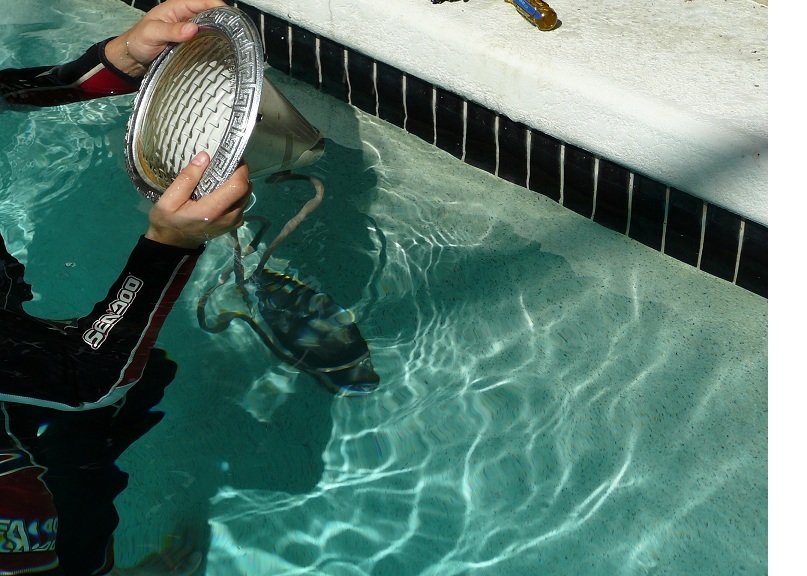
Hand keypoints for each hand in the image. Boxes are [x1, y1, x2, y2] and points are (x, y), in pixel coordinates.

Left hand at [105, 0, 225, 76]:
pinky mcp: (190, 43)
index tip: (231, 19)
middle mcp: (186, 16)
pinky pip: (206, 40)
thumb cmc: (138, 41)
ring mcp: (189, 30)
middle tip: (235, 35)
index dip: (219, 7)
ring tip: (232, 44)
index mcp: (177, 7)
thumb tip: (193, 29)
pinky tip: (219, 51)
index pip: (204, 1)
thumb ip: (172, 31)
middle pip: (212, 13)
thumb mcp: (152, 33)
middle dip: (224, 21)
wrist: (132, 57)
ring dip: (220, 33)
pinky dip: (213, 44)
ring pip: (211, 27)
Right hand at [145, 152, 250, 248]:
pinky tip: (222, 188)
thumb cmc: (168, 221)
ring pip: (246, 196)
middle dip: (240, 173)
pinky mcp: (234, 224)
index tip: (233, 156)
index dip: (241, 169)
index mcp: (213, 210)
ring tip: (223, 173)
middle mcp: (229, 217)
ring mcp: (233, 222)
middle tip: (226, 162)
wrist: (172, 244)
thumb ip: (187, 178)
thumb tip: (205, 157)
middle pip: (246, 189)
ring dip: (238, 182)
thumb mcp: (169, 199)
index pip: (238, 186)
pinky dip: (236, 192)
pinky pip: (242, 203)